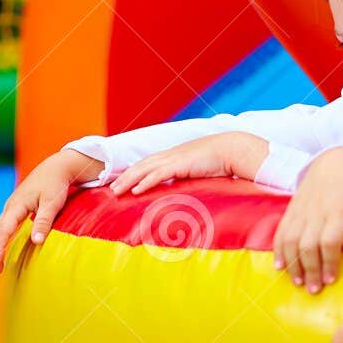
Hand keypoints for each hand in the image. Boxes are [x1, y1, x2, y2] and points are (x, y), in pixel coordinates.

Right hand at [0, 149, 102, 273]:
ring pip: (1, 229)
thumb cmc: (55, 184)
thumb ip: (44, 222)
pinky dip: (3, 238)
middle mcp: (11, 206)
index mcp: (17, 205)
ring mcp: (13, 207)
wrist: (56, 167)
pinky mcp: (17, 208)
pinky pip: (7, 226)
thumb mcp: (52, 203)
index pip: (4, 230)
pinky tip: (6, 249)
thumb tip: (36, 241)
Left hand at [109, 133, 268, 194]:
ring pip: (144, 169)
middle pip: (141, 166)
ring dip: (128, 180)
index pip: (148, 164)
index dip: (134, 172)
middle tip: (110, 188)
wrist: (232, 150)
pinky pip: (158, 174)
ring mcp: (174, 159)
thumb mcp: (200, 170)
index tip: (122, 181)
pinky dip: (145, 182)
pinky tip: (135, 190)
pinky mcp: (180, 164)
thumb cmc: (220, 161)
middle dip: (124, 177)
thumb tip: (187, 190)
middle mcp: (170, 155)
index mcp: (174, 156)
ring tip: (116, 191)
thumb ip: (190, 177)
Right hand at [273, 147, 342, 291]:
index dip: (328, 263)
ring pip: (292, 241)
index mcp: (339, 212)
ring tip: (299, 281)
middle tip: (314, 289)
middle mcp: (318, 212)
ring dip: (293, 264)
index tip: (331, 280)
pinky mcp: (291, 210)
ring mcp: (302, 211)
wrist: (334, 162)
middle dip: (310, 270)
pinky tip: (280, 265)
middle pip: (308, 245)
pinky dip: (278, 249)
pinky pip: (281, 231)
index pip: (329, 242)